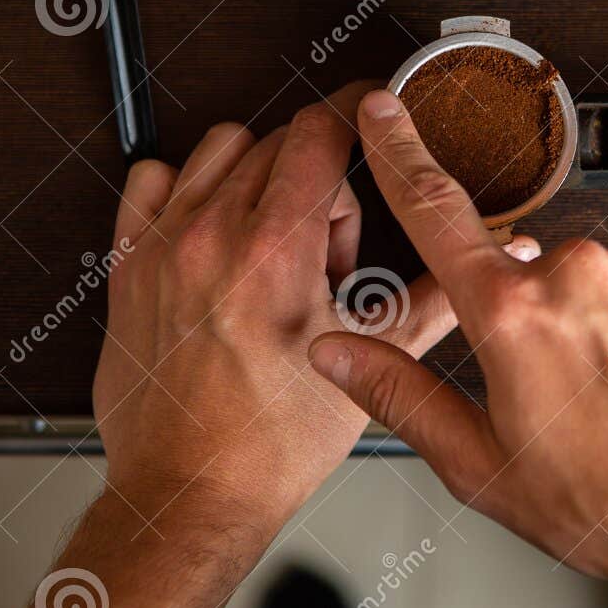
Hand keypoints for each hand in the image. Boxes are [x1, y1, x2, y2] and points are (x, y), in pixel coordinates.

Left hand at [95, 83, 483, 539]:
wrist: (189, 494)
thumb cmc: (269, 444)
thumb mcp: (368, 362)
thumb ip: (431, 302)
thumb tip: (479, 272)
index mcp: (274, 251)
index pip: (319, 130)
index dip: (356, 112)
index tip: (371, 113)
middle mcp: (211, 236)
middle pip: (280, 142)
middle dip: (323, 178)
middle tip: (334, 249)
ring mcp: (162, 246)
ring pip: (220, 150)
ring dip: (261, 174)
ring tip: (278, 240)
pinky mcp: (128, 266)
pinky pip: (151, 182)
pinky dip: (188, 188)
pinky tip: (216, 232)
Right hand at [309, 89, 607, 581]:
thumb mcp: (484, 467)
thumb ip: (400, 395)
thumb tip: (334, 351)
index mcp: (512, 315)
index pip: (434, 208)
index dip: (399, 151)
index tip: (385, 110)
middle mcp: (580, 271)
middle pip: (534, 271)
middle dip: (541, 320)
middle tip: (574, 396)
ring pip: (605, 277)